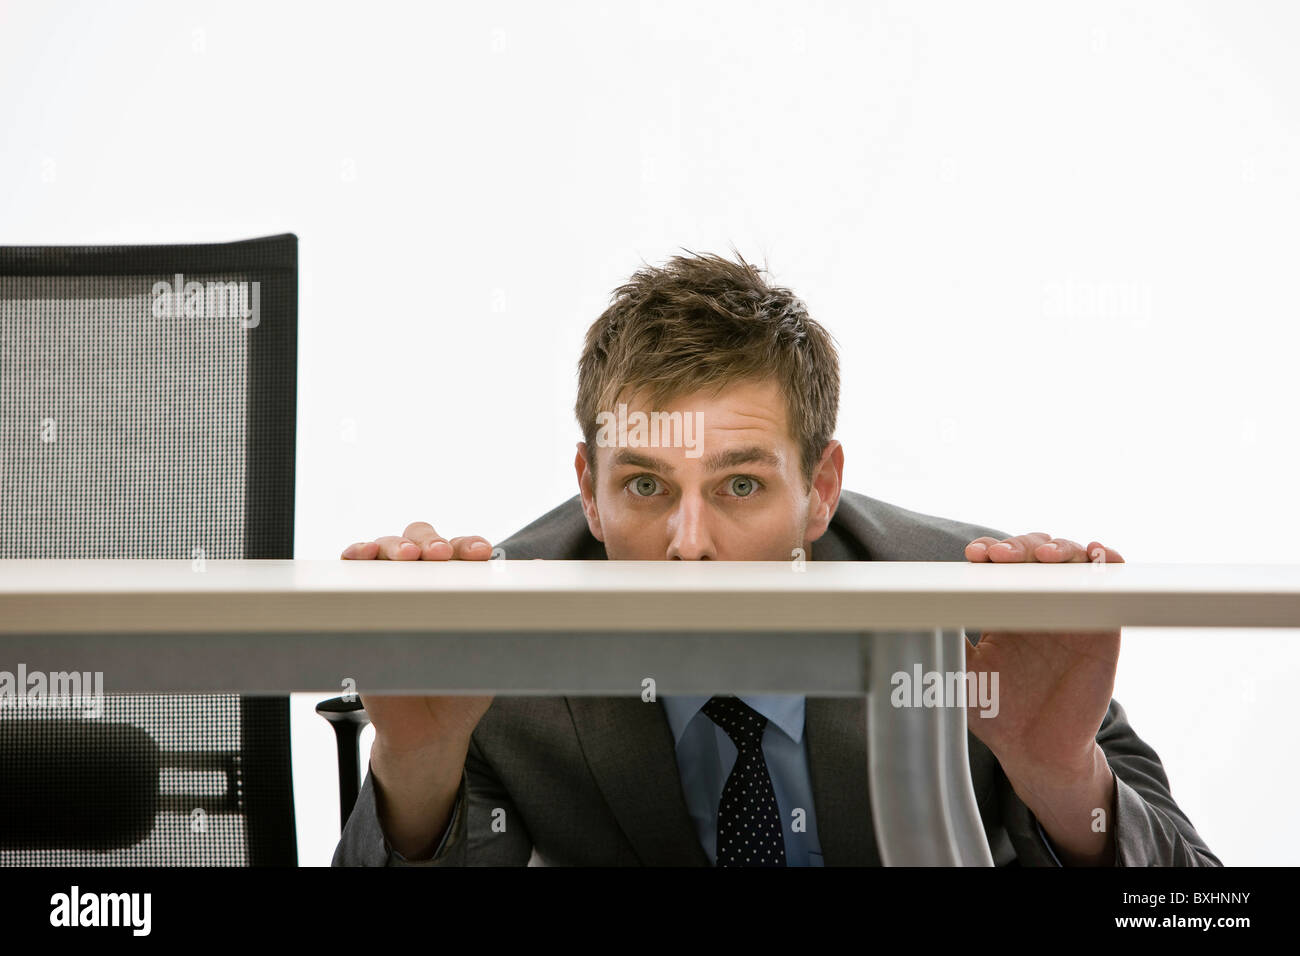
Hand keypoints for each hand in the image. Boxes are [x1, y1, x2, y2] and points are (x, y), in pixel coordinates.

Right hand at [339, 521, 493, 755]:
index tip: (481, 554)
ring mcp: (390, 592)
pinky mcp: (361, 609)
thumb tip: (540, 577)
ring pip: (387, 549)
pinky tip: (361, 555)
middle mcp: (424, 582)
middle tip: (440, 554)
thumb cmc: (464, 686)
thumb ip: (510, 615)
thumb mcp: (494, 651)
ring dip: (394, 544)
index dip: (470, 546)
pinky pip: (352, 574)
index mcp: (459, 586)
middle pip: (422, 539)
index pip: (463, 552)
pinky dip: (354, 555)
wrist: (426, 730)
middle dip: (431, 540)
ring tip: (406, 556)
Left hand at [961, 533, 1122, 779]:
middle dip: (1018, 545)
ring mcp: (1070, 610)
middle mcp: (1036, 603)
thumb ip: (943, 642)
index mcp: (1002, 607)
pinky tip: (1095, 555)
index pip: (997, 564)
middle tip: (1003, 555)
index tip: (975, 555)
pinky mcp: (1101, 626)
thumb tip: (908, 613)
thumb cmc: (996, 711)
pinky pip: (1107, 584)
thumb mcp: (959, 674)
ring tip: (1045, 557)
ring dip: (1059, 548)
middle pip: (1032, 553)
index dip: (988, 551)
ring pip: (1069, 560)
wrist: (1037, 751)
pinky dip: (1106, 561)